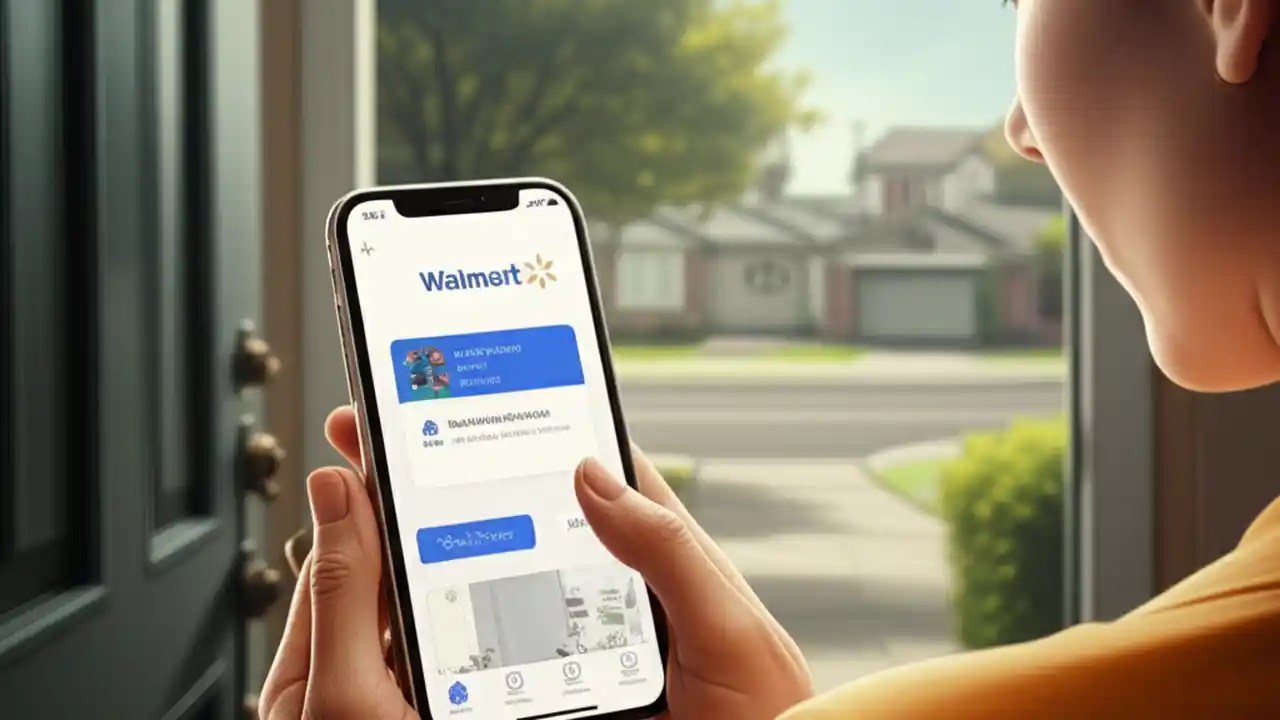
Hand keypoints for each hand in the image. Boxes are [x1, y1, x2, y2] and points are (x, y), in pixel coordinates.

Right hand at [260, 406, 811, 718]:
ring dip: (431, 560)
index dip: (526, 430)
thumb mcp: (729, 629)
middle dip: (449, 484)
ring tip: (365, 523)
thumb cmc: (766, 715)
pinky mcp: (550, 689)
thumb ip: (671, 554)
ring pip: (489, 588)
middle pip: (517, 525)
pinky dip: (442, 636)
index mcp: (656, 558)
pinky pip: (486, 656)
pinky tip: (401, 620)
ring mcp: (576, 645)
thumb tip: (593, 472)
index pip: (584, 476)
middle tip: (377, 445)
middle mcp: (607, 596)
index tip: (467, 387)